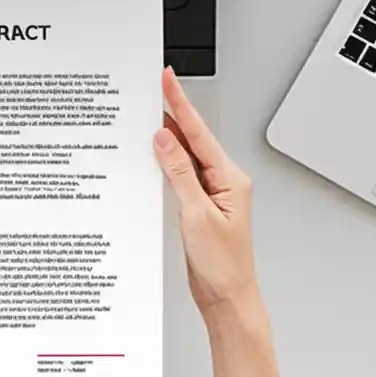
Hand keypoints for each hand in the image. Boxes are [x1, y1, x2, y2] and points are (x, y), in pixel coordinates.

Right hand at [153, 68, 258, 317]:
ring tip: (145, 115)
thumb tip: (164, 141)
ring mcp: (212, 194)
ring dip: (165, 139)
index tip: (167, 80)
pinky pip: (180, 176)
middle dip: (171, 113)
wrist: (227, 297)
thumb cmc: (224, 265)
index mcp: (230, 178)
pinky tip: (152, 157)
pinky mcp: (200, 207)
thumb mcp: (197, 215)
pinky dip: (165, 164)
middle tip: (151, 87)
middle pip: (192, 139)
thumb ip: (179, 174)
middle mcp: (223, 181)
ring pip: (184, 157)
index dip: (180, 104)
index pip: (199, 133)